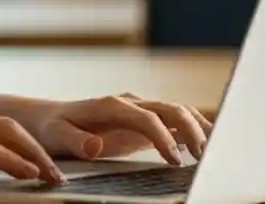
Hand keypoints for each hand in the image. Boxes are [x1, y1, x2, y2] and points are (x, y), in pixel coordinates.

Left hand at [23, 93, 212, 165]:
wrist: (50, 119)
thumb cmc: (53, 128)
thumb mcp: (56, 135)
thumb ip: (76, 140)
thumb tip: (97, 145)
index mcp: (111, 105)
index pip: (147, 117)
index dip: (164, 137)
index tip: (175, 160)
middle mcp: (129, 103)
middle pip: (170, 108)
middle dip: (191, 128)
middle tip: (205, 156)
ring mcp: (139, 110)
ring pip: (177, 111)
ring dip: (198, 127)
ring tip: (214, 150)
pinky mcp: (144, 121)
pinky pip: (174, 121)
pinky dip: (193, 128)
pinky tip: (208, 142)